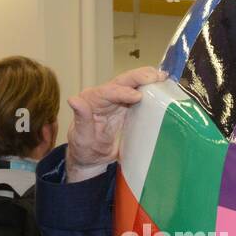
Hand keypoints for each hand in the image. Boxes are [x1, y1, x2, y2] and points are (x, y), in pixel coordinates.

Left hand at [65, 67, 166, 181]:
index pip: (108, 91)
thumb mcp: (81, 136)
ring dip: (147, 79)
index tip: (137, 96)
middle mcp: (104, 96)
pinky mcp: (126, 107)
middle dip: (138, 77)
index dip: (123, 92)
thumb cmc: (83, 148)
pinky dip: (150, 89)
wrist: (91, 159)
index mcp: (91, 100)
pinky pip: (138, 94)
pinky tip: (162, 86)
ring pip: (132, 84)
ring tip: (162, 77)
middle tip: (156, 76)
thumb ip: (81, 118)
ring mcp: (116, 100)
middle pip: (122, 81)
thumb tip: (74, 100)